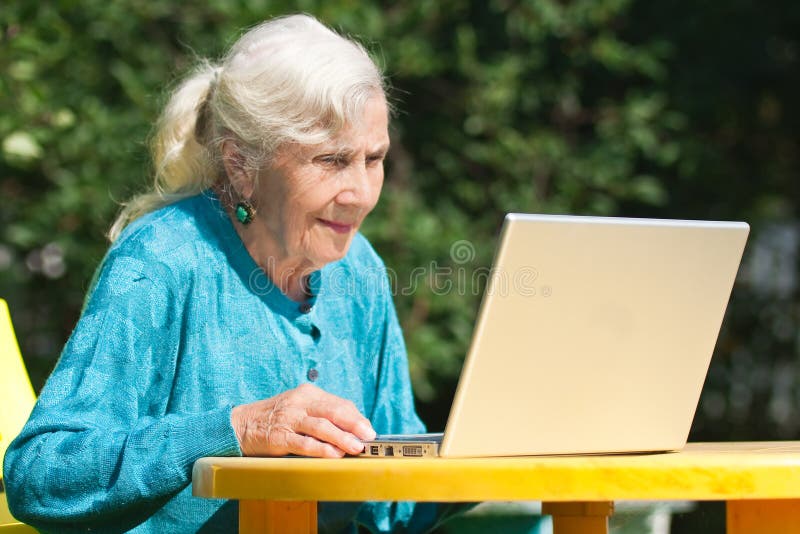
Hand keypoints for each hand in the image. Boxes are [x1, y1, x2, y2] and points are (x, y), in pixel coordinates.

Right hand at [231, 383, 376, 457]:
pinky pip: (304, 443)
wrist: (239, 425)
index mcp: (308, 393)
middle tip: (369, 437)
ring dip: (342, 438)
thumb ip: (321, 415)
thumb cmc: (275, 419)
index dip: (356, 417)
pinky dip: (321, 449)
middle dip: (355, 424)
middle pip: (334, 411)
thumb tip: (351, 430)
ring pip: (322, 426)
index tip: (368, 430)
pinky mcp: (279, 436)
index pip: (339, 403)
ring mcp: (289, 418)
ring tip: (356, 447)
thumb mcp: (299, 409)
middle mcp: (300, 402)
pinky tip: (333, 455)